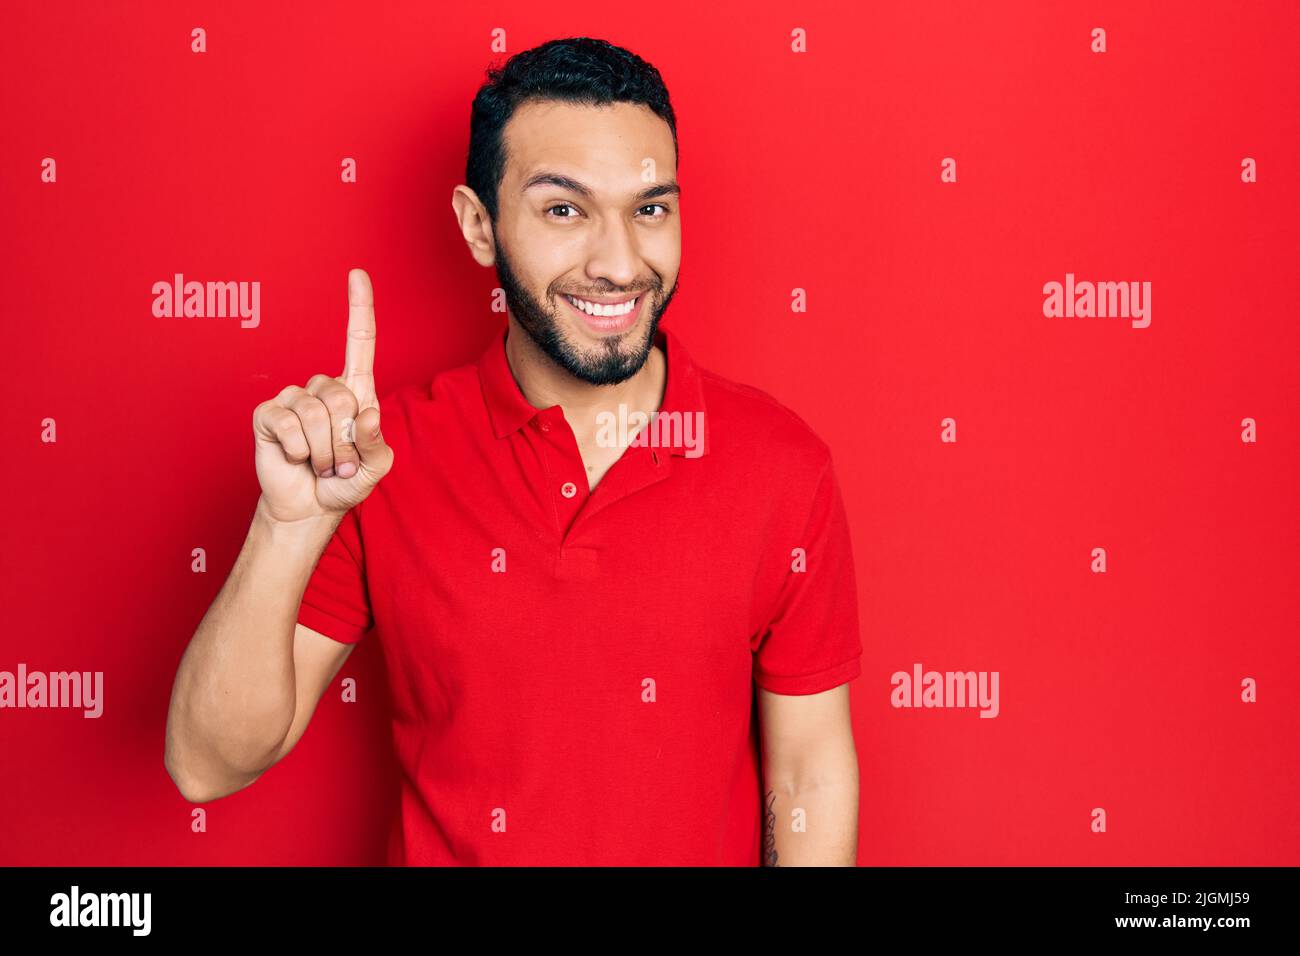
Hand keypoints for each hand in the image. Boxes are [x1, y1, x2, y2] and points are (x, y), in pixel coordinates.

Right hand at [251, 269, 394, 521]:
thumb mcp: (375, 468)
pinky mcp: (269, 414)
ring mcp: (294, 398)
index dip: (359, 308)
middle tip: (341, 463)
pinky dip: (299, 450)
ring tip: (321, 464)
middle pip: (342, 396)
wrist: (310, 507)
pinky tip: (296, 457)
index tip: (357, 274)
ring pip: (316, 414)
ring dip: (324, 450)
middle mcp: (324, 388)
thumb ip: (377, 445)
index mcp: (355, 392)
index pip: (359, 343)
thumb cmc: (346, 482)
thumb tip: (367, 413)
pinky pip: (290, 425)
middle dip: (346, 440)